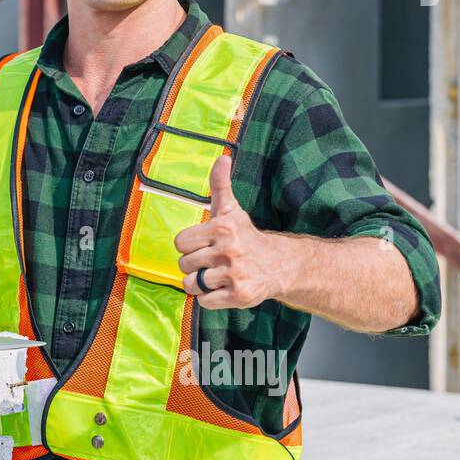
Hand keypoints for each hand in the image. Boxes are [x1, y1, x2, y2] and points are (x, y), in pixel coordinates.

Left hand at [173, 154, 285, 309]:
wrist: (279, 265)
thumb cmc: (246, 236)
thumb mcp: (231, 210)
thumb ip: (220, 185)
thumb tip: (222, 158)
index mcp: (222, 228)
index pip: (180, 242)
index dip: (189, 246)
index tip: (203, 245)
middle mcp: (229, 250)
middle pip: (184, 264)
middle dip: (194, 265)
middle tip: (211, 262)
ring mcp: (234, 274)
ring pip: (192, 284)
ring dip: (200, 283)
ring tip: (216, 276)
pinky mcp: (239, 295)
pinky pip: (204, 301)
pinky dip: (209, 298)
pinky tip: (223, 289)